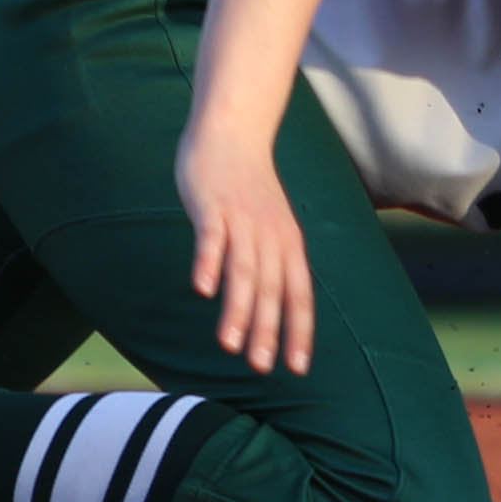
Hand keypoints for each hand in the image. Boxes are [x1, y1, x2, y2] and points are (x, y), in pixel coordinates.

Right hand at [176, 118, 311, 376]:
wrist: (233, 133)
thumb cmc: (249, 189)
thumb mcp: (270, 229)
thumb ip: (268, 265)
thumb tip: (267, 309)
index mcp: (288, 244)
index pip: (299, 295)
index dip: (299, 331)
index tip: (297, 368)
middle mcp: (270, 236)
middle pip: (270, 290)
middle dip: (266, 331)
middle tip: (260, 368)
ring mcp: (241, 221)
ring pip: (242, 270)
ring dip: (236, 308)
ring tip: (229, 344)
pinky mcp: (213, 206)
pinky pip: (211, 238)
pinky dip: (208, 263)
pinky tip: (201, 289)